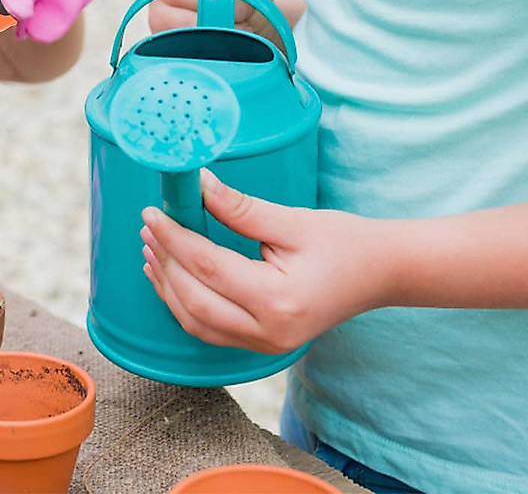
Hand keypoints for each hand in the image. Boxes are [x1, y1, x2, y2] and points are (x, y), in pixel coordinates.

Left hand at [140, 171, 389, 353]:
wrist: (381, 274)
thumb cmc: (344, 243)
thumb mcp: (293, 220)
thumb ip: (240, 207)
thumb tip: (197, 184)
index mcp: (278, 301)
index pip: (208, 267)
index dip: (174, 238)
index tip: (152, 212)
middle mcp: (270, 332)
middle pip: (195, 300)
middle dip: (165, 262)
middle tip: (147, 227)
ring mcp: (267, 345)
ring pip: (197, 322)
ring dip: (167, 286)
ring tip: (150, 249)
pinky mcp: (264, 344)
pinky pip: (210, 329)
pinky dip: (184, 303)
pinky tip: (170, 276)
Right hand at [146, 0, 277, 40]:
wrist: (246, 25)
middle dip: (228, 6)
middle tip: (246, 10)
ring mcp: (155, 11)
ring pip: (188, 23)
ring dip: (221, 28)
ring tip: (238, 26)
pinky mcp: (160, 38)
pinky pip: (185, 44)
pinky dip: (210, 46)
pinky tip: (224, 42)